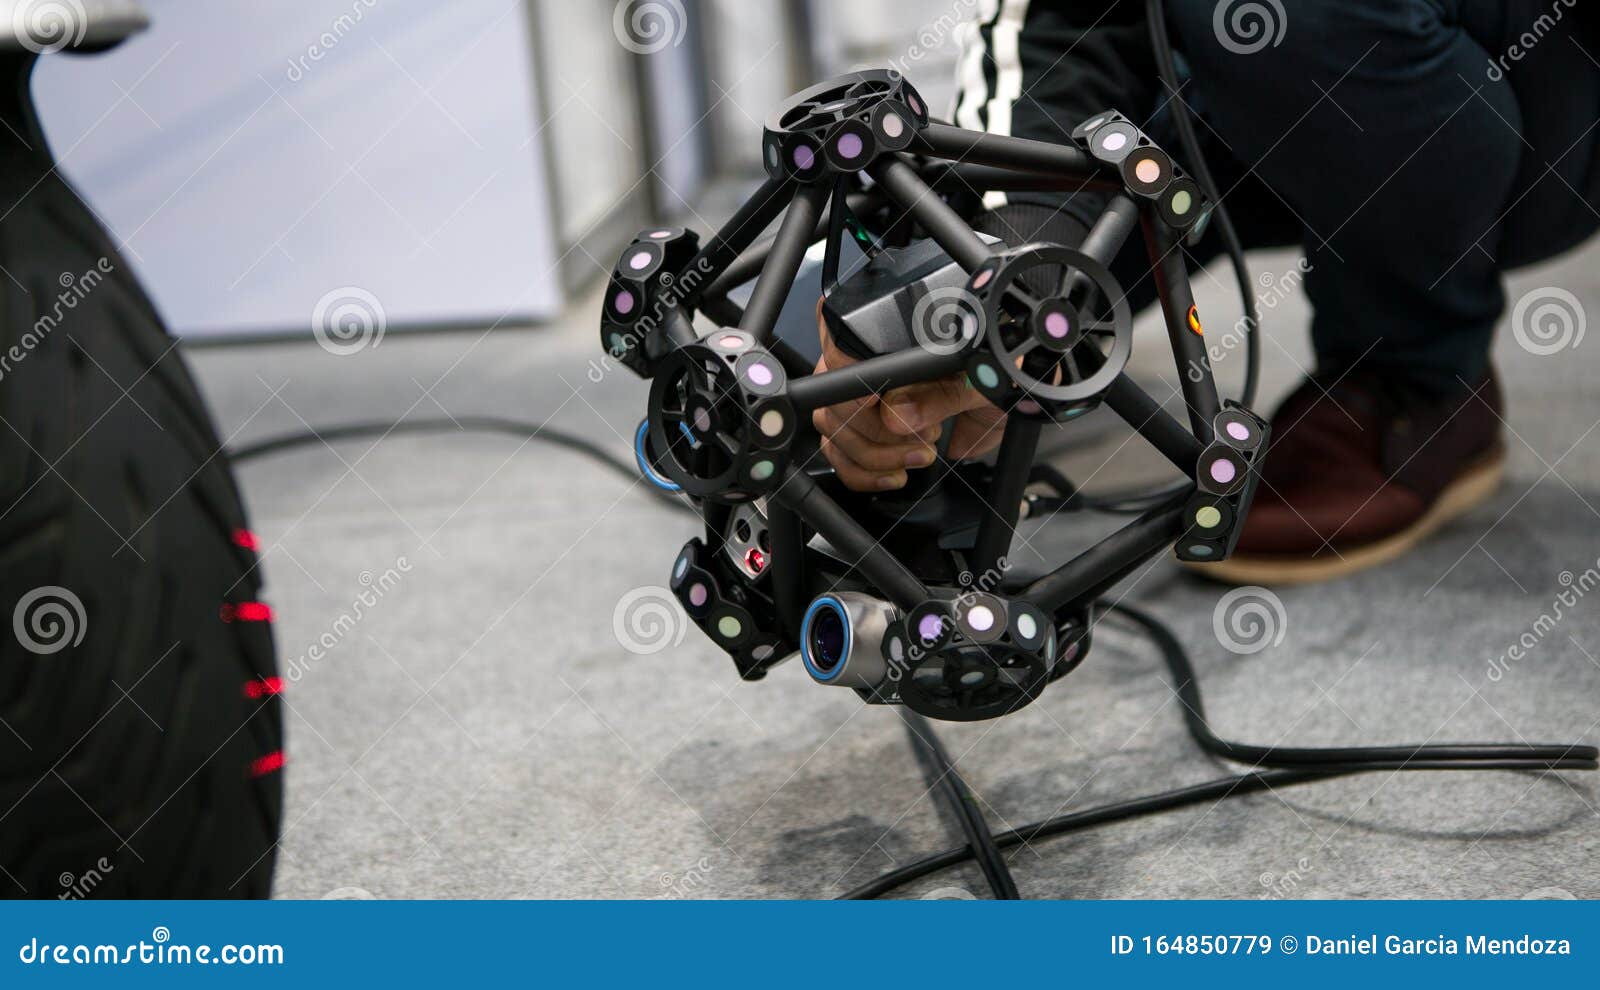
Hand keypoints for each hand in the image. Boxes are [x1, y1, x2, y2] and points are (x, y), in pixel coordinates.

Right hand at [810, 300, 1007, 490]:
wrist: (1009, 396)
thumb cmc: (995, 374)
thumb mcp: (979, 380)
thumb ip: (941, 394)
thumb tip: (896, 414)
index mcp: (891, 335)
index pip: (841, 356)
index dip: (854, 388)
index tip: (882, 411)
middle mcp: (868, 363)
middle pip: (835, 402)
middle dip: (876, 432)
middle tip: (922, 435)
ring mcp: (865, 398)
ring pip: (835, 431)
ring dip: (874, 455)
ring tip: (919, 454)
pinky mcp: (870, 430)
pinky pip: (842, 456)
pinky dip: (864, 473)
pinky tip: (895, 473)